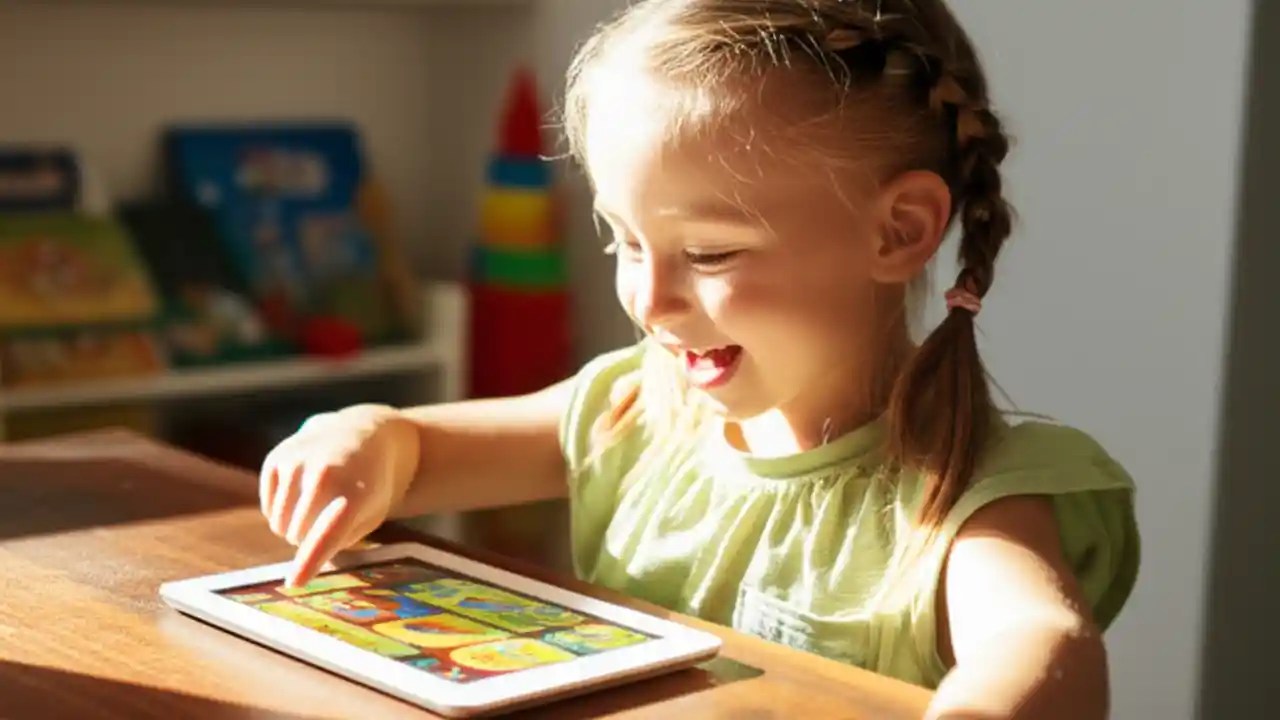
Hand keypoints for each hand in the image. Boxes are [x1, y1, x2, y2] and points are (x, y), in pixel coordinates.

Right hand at [260, 404, 418, 586]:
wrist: (359, 434)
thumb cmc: (368, 484)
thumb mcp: (371, 513)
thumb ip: (342, 539)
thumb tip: (306, 569)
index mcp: (355, 493)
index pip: (327, 533)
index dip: (309, 560)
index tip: (294, 582)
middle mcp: (323, 473)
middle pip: (297, 535)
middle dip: (309, 539)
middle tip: (327, 520)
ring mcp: (296, 463)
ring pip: (279, 524)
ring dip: (294, 526)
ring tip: (316, 506)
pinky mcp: (276, 459)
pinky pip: (268, 508)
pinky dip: (281, 510)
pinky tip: (300, 494)